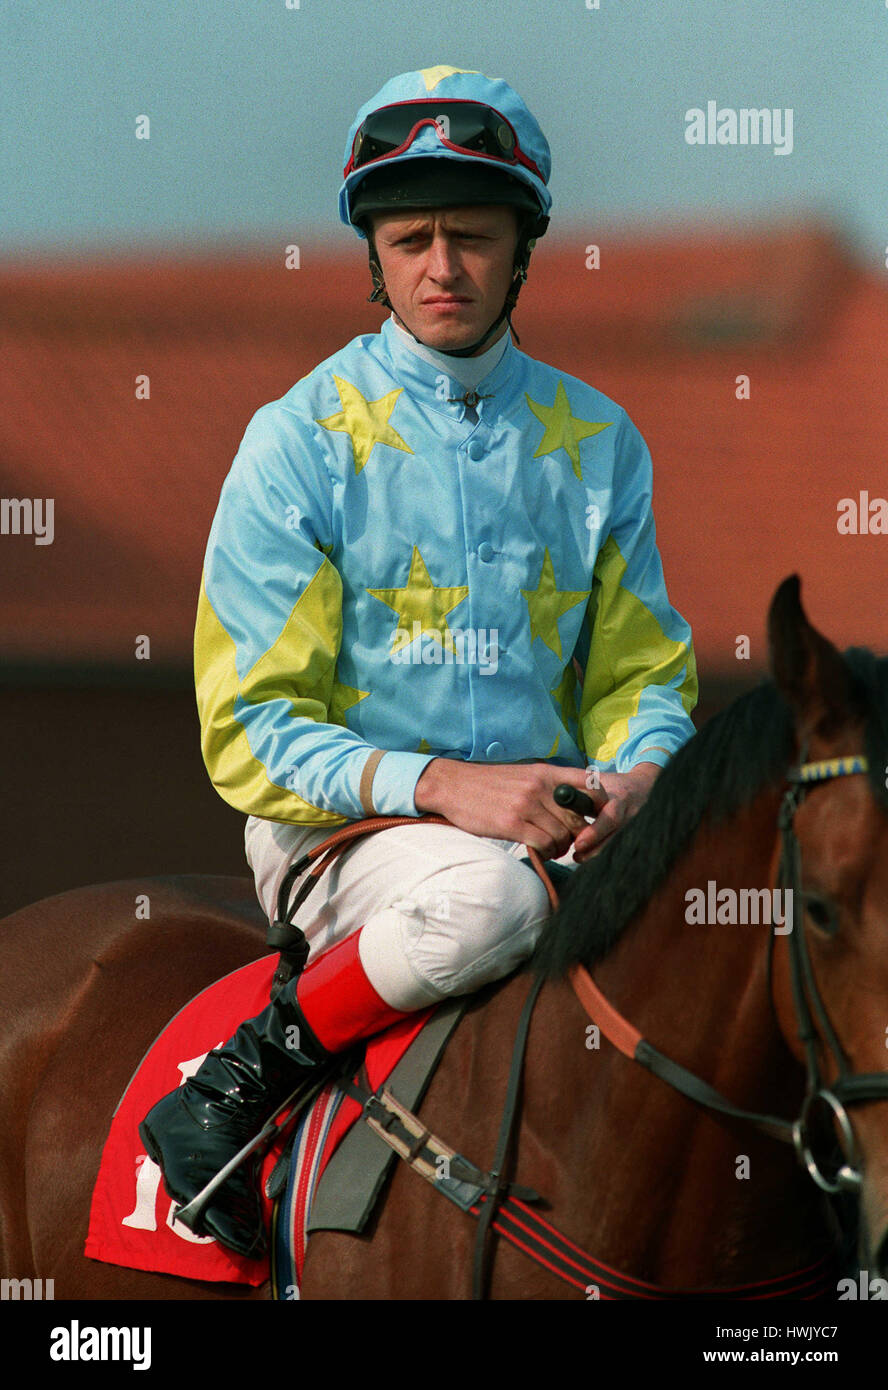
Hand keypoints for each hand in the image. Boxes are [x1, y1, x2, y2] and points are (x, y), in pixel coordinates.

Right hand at [414, 758, 607, 859]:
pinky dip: (547, 852)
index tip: (597, 818)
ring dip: (562, 847)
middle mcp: (540, 787)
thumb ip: (549, 784)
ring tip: (553, 848)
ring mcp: (526, 805)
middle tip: (571, 842)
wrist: (453, 785)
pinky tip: (541, 850)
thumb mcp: (524, 774)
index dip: (601, 805)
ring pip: (563, 835)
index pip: (589, 785)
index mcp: (546, 772)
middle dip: (578, 835)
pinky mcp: (512, 824)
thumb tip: (575, 799)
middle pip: (578, 818)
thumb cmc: (489, 783)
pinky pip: (544, 844)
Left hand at [571, 761, 661, 861]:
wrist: (645, 788)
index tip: (578, 844)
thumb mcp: (601, 782)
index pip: (610, 818)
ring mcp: (636, 828)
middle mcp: (631, 816)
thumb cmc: (615, 786)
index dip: (595, 833)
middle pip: (615, 839)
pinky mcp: (638, 837)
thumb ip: (582, 790)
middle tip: (576, 856)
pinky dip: (607, 855)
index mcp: (621, 800)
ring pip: (618, 847)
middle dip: (594, 851)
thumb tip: (558, 797)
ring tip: (579, 858)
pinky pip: (622, 850)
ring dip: (598, 855)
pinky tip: (591, 857)